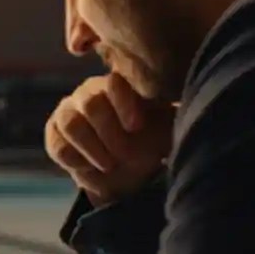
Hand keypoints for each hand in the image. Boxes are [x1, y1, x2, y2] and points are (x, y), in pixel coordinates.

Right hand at [45, 74, 173, 206]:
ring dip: (91, 148)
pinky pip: (58, 145)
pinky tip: (93, 169)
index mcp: (119, 86)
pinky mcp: (54, 134)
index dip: (124, 104)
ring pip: (69, 122)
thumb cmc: (151, 141)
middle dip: (108, 133)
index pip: (115, 84)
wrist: (128, 168)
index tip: (136, 126)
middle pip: (90, 103)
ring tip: (109, 166)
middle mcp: (90, 93)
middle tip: (125, 156)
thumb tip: (200, 102)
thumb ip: (178, 113)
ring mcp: (69, 112)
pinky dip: (75, 160)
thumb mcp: (168, 127)